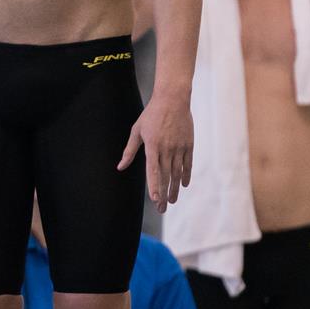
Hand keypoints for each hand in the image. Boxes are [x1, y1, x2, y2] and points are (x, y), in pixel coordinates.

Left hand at [120, 91, 193, 210]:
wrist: (173, 99)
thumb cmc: (151, 115)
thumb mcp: (136, 131)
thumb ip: (129, 151)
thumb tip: (120, 167)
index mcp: (152, 146)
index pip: (153, 171)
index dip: (154, 185)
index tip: (155, 198)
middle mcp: (167, 149)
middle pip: (166, 176)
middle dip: (164, 194)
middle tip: (162, 208)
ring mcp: (179, 147)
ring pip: (178, 172)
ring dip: (175, 188)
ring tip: (172, 201)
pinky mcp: (188, 144)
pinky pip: (188, 164)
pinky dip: (186, 175)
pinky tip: (183, 185)